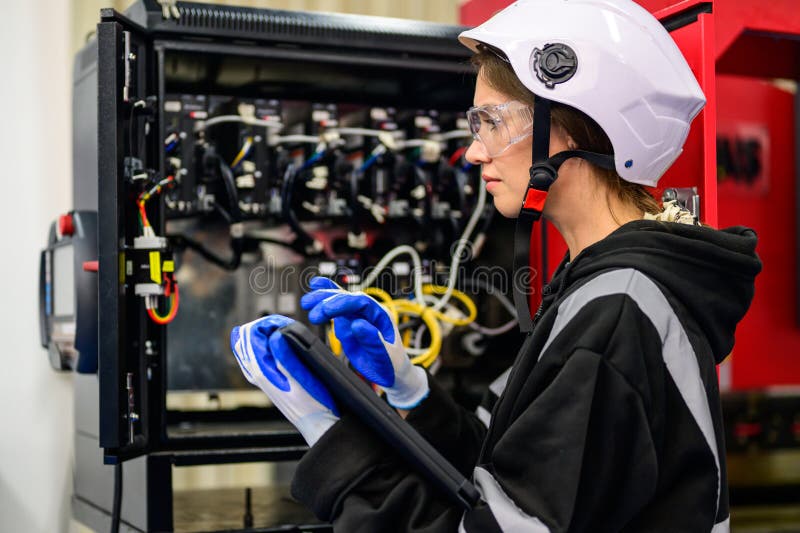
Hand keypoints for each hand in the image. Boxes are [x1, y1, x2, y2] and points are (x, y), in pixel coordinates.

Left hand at [230, 314, 337, 445]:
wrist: (317, 423)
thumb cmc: (314, 404)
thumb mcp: (302, 377)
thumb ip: (285, 355)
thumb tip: (274, 334)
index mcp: (261, 370)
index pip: (249, 333)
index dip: (266, 322)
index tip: (285, 323)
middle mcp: (256, 372)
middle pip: (245, 336)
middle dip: (264, 325)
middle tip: (286, 325)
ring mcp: (260, 375)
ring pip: (249, 344)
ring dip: (266, 333)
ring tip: (287, 331)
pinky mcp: (268, 377)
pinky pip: (257, 353)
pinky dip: (267, 342)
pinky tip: (283, 343)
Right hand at [300, 277, 428, 408]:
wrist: (392, 372)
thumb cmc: (392, 364)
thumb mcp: (385, 356)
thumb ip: (372, 340)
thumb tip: (357, 324)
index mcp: (381, 315)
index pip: (360, 302)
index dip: (342, 303)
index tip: (326, 310)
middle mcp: (368, 312)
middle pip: (346, 298)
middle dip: (328, 302)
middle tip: (313, 315)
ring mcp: (357, 316)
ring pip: (338, 300)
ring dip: (322, 299)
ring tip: (306, 303)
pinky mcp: (348, 322)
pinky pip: (335, 308)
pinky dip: (325, 297)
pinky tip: (314, 285)